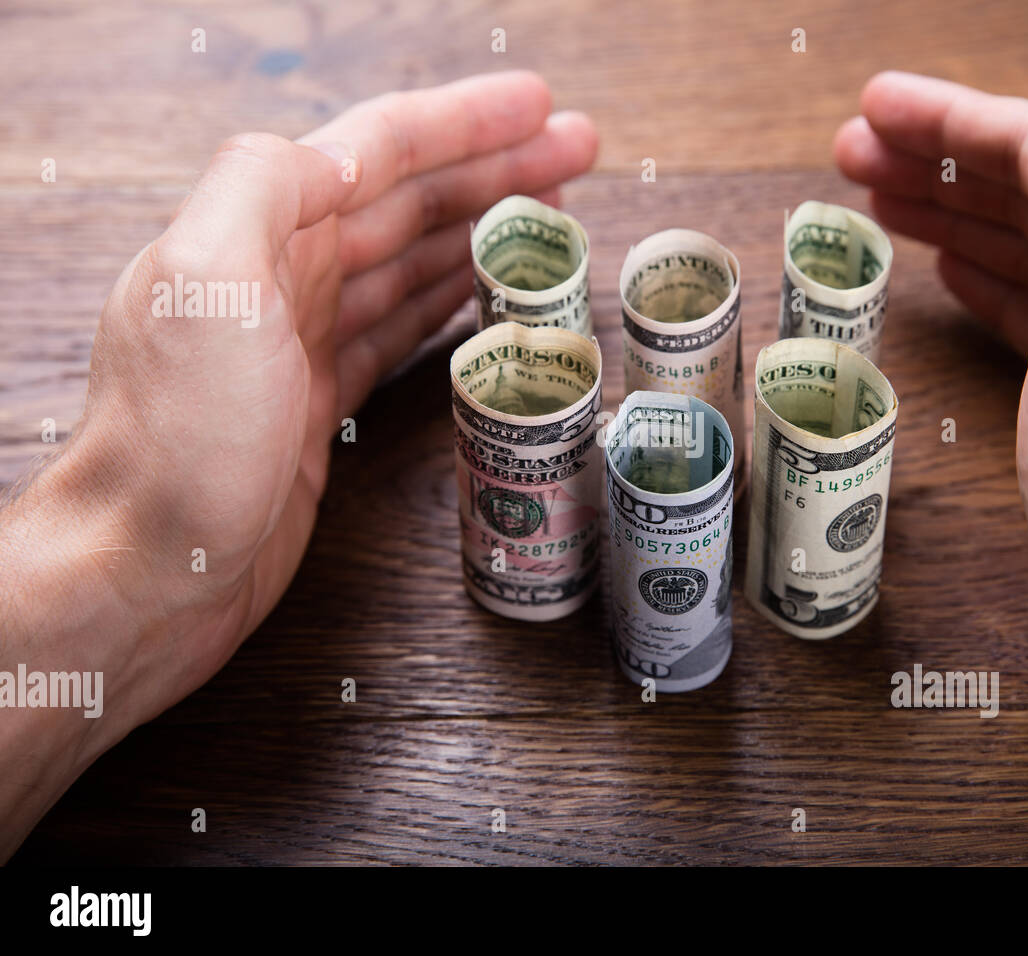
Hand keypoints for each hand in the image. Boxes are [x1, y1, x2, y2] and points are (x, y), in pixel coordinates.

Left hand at [0, 71, 595, 856]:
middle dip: (496, 170)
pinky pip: (402, 333)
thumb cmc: (175, 443)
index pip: (380, 153)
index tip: (542, 107)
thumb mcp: (204, 284)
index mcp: (258, 233)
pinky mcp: (319, 404)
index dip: (466, 123)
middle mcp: (280, 278)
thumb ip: (263, 188)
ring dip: (484, 231)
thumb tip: (342, 156)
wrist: (149, 571)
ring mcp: (301, 343)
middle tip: (577, 154)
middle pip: (410, 202)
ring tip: (552, 219)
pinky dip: (453, 306)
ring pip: (414, 264)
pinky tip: (490, 299)